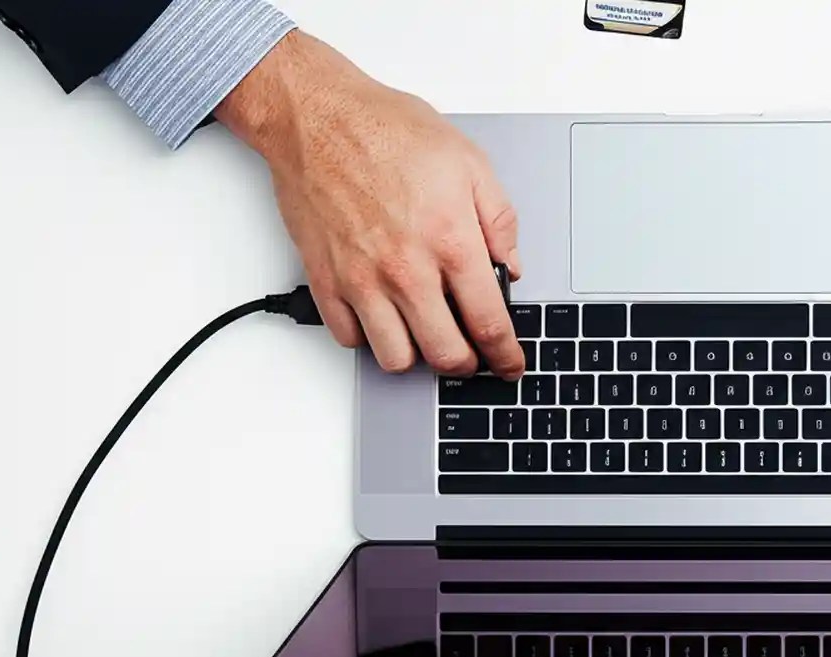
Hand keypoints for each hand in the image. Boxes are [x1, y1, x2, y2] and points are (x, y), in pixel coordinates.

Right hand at [215, 30, 524, 378]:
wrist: (319, 117)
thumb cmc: (387, 131)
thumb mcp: (470, 163)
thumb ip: (499, 221)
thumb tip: (511, 266)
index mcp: (451, 241)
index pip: (489, 323)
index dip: (506, 356)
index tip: (509, 365)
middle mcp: (407, 269)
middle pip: (446, 355)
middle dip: (467, 363)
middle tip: (471, 353)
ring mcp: (362, 280)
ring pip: (396, 359)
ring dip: (417, 355)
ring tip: (425, 332)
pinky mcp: (326, 280)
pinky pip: (349, 338)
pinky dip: (369, 338)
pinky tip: (383, 315)